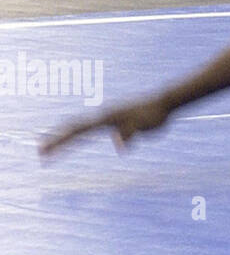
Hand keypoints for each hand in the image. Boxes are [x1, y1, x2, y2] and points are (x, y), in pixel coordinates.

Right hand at [40, 97, 173, 157]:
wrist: (164, 101)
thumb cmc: (154, 114)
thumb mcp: (143, 126)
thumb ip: (130, 133)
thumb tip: (120, 145)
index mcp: (106, 118)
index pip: (78, 132)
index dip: (61, 142)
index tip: (46, 151)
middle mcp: (103, 115)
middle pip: (74, 128)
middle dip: (56, 140)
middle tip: (40, 152)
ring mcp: (108, 116)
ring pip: (81, 126)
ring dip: (65, 136)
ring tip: (50, 145)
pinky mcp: (114, 119)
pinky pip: (91, 127)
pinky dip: (79, 133)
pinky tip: (76, 137)